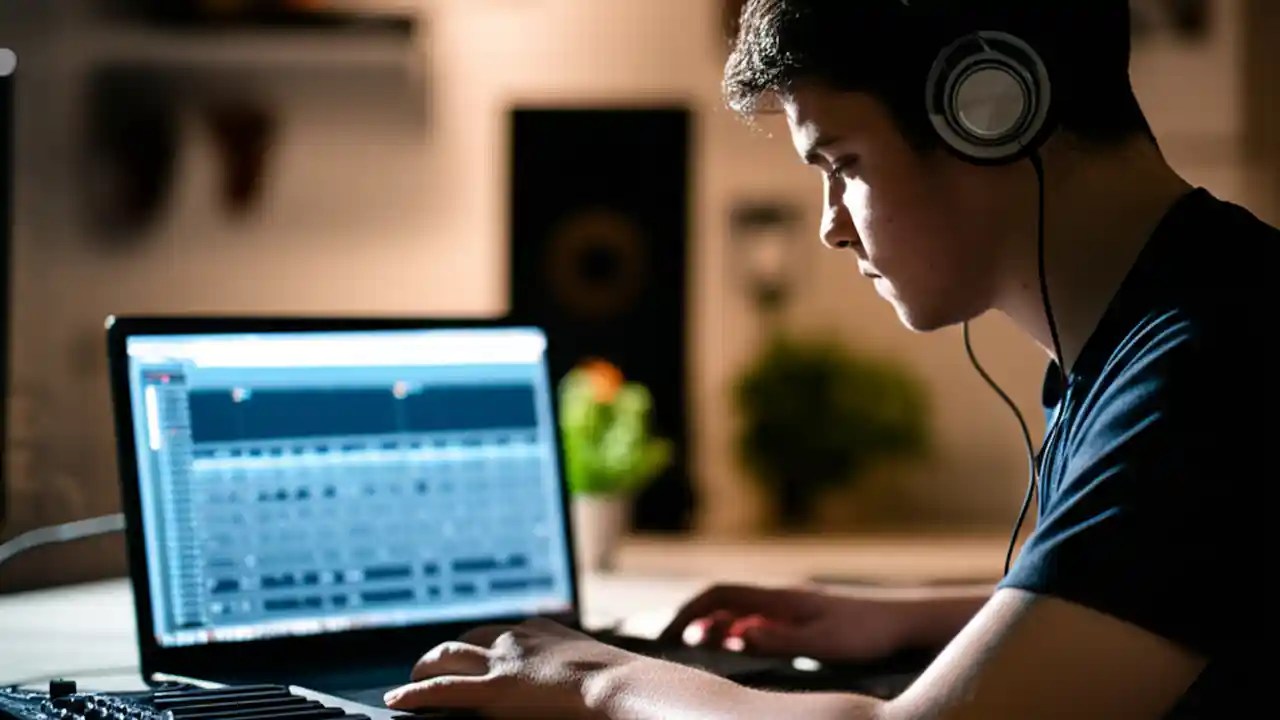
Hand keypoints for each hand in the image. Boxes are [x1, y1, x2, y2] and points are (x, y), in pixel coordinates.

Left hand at [383, 617, 641, 718]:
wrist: (615, 684)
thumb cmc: (614, 682)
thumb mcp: (590, 662)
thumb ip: (570, 665)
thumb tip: (576, 679)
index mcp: (538, 629)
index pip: (495, 633)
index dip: (474, 646)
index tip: (466, 655)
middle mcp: (513, 638)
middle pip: (464, 640)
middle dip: (441, 654)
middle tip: (427, 667)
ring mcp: (501, 662)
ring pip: (445, 657)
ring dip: (423, 669)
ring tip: (409, 683)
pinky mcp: (493, 690)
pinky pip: (442, 689)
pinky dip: (415, 694)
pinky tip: (398, 701)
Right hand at [657, 583, 905, 661]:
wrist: (904, 620)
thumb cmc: (866, 633)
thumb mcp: (822, 643)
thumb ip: (777, 639)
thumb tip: (734, 634)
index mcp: (780, 598)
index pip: (719, 593)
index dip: (688, 610)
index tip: (667, 633)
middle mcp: (780, 597)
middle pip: (723, 600)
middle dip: (693, 618)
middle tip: (670, 644)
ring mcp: (790, 606)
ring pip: (738, 610)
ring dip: (713, 625)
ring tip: (694, 647)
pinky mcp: (802, 617)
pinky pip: (756, 620)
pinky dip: (735, 631)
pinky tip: (735, 646)